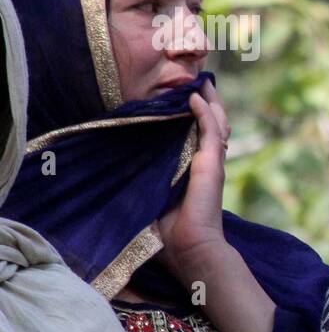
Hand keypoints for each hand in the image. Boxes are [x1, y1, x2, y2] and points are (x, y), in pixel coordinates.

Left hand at [157, 79, 229, 280]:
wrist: (190, 249)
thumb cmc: (169, 235)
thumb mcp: (149, 202)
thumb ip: (140, 187)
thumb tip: (108, 180)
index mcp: (194, 172)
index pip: (198, 137)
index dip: (195, 117)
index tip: (184, 99)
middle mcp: (206, 164)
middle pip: (212, 125)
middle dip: (207, 102)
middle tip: (199, 82)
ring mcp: (211, 163)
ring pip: (216, 123)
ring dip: (210, 101)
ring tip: (202, 82)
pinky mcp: (212, 165)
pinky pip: (211, 130)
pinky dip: (204, 112)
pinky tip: (195, 97)